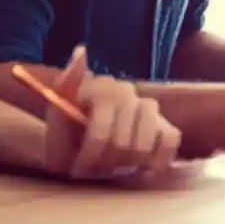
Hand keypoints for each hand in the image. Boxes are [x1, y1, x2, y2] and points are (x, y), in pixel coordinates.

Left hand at [44, 47, 180, 179]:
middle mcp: (128, 92)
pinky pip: (170, 141)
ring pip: (146, 144)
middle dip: (105, 166)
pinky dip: (158, 158)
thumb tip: (81, 51)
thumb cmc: (67, 132)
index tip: (77, 170)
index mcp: (100, 88)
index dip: (89, 158)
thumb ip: (63, 91)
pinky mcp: (165, 123)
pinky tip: (141, 169)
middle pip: (123, 144)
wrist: (82, 137)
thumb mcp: (54, 117)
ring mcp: (148, 107)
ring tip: (112, 170)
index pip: (100, 133)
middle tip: (93, 172)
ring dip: (127, 166)